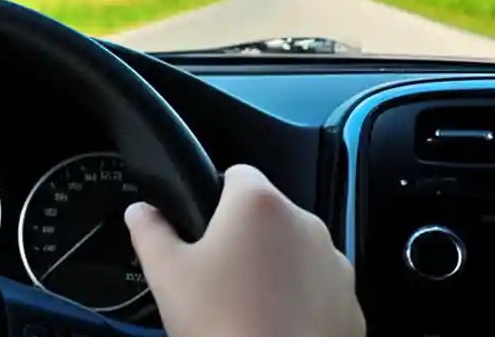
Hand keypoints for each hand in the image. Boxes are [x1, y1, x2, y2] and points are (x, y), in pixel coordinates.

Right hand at [124, 164, 363, 336]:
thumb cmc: (219, 321)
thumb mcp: (167, 275)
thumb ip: (150, 231)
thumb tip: (141, 210)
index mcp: (259, 203)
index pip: (236, 173)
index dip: (214, 199)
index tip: (201, 235)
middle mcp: (306, 222)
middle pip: (267, 215)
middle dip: (246, 237)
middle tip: (218, 278)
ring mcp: (336, 264)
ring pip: (296, 252)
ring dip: (276, 267)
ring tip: (247, 307)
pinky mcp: (353, 303)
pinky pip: (319, 289)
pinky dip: (302, 300)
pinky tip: (277, 326)